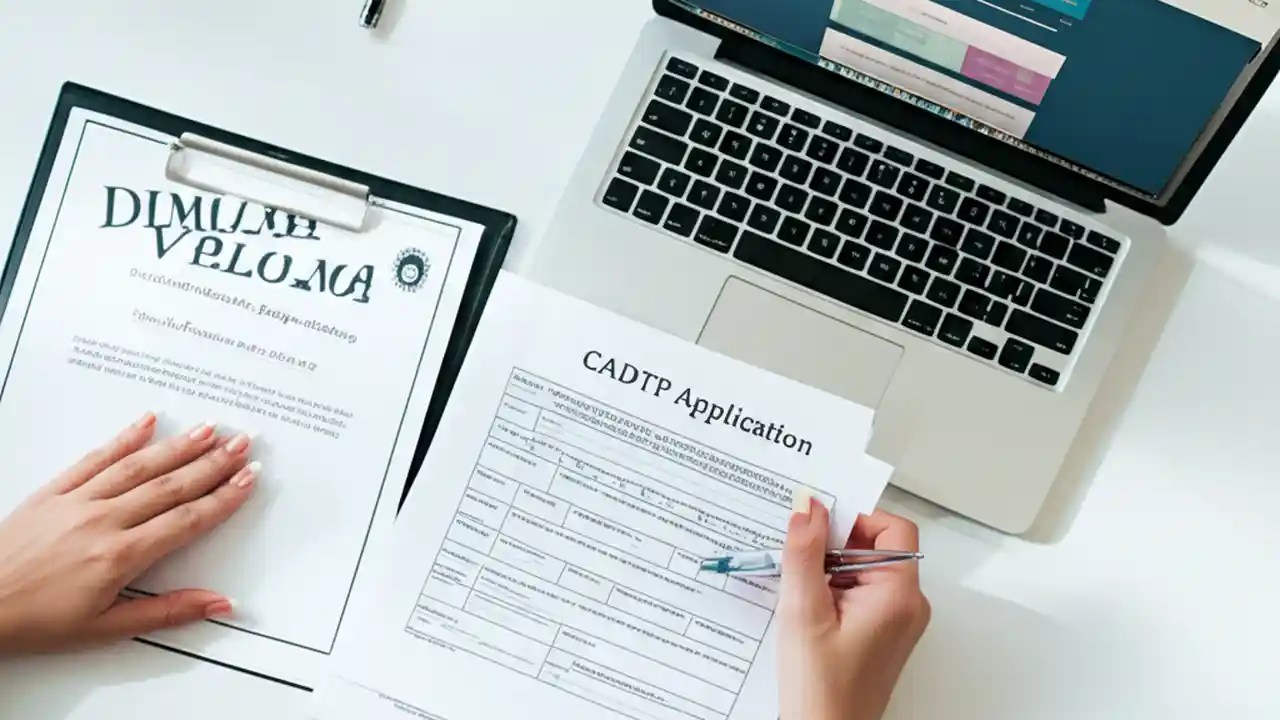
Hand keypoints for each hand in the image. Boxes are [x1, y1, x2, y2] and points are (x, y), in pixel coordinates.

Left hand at [0, 413, 258, 653]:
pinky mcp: (53, 492)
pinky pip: (94, 458)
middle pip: (170, 485)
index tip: (248, 480)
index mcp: (119, 557)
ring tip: (209, 429)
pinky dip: (123, 438)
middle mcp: (102, 522)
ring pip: (139, 466)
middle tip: (243, 443)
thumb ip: (168, 611)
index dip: (223, 498)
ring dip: (178, 445)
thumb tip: (216, 603)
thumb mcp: (107, 629)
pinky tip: (146, 422)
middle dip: (213, 463)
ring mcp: (77, 502)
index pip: (186, 520)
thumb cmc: (35, 622)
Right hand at [777, 497, 929, 719]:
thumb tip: (808, 508)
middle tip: (799, 557)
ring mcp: (895, 620)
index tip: (818, 523)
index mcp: (898, 596)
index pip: (893, 528)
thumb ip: (804, 553)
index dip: (856, 518)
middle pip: (877, 546)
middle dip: (835, 544)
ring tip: (799, 590)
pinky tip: (805, 606)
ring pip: (863, 569)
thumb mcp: (802, 612)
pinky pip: (859, 592)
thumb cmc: (821, 690)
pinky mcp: (880, 631)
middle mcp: (906, 605)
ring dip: (829, 568)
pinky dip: (832, 589)